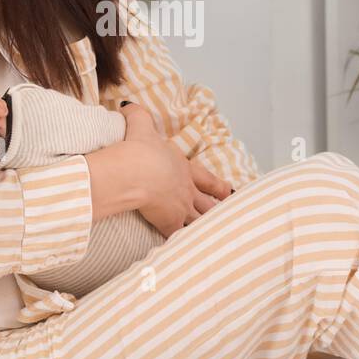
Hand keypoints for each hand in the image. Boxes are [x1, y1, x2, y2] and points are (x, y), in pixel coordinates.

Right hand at [119, 102, 233, 237]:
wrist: (135, 170)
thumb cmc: (140, 148)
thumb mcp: (140, 126)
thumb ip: (138, 116)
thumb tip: (128, 107)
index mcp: (184, 168)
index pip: (206, 178)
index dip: (219, 186)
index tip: (229, 191)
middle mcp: (187, 189)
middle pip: (207, 203)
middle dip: (217, 210)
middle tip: (229, 216)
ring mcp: (180, 207)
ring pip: (199, 221)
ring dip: (207, 228)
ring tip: (217, 237)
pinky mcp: (169, 223)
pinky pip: (180, 237)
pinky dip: (184, 244)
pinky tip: (188, 251)